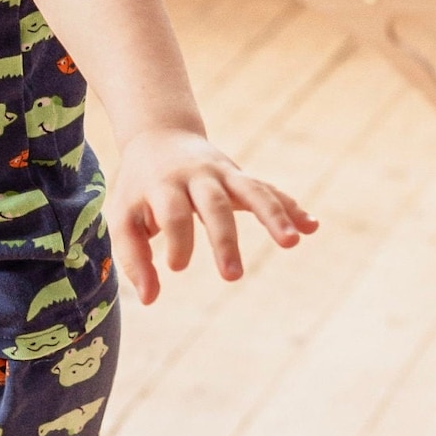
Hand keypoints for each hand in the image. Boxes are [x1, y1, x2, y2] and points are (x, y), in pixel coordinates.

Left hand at [109, 127, 315, 306]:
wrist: (160, 136)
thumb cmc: (139, 187)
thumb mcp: (124, 216)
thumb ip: (134, 257)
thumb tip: (149, 300)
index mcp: (164, 184)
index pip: (173, 213)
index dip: (177, 240)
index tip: (175, 268)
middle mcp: (197, 176)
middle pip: (214, 205)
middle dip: (224, 239)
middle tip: (232, 277)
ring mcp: (224, 174)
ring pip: (252, 191)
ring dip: (274, 215)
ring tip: (292, 243)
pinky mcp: (240, 177)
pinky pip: (269, 190)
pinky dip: (291, 206)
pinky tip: (312, 227)